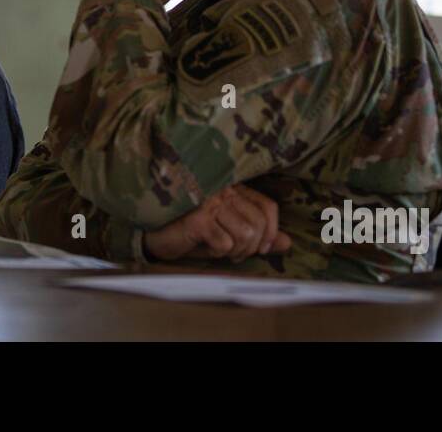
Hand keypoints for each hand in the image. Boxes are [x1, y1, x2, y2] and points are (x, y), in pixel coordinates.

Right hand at [144, 185, 292, 261]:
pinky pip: (225, 244)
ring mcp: (210, 203)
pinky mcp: (199, 219)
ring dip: (234, 250)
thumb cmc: (191, 232)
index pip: (267, 206)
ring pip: (245, 235)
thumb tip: (288, 244)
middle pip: (258, 224)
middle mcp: (223, 190)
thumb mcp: (227, 232)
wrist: (154, 233)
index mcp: (233, 188)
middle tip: (234, 253)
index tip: (262, 248)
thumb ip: (258, 236)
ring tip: (219, 249)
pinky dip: (217, 252)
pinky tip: (203, 246)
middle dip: (250, 247)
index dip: (271, 231)